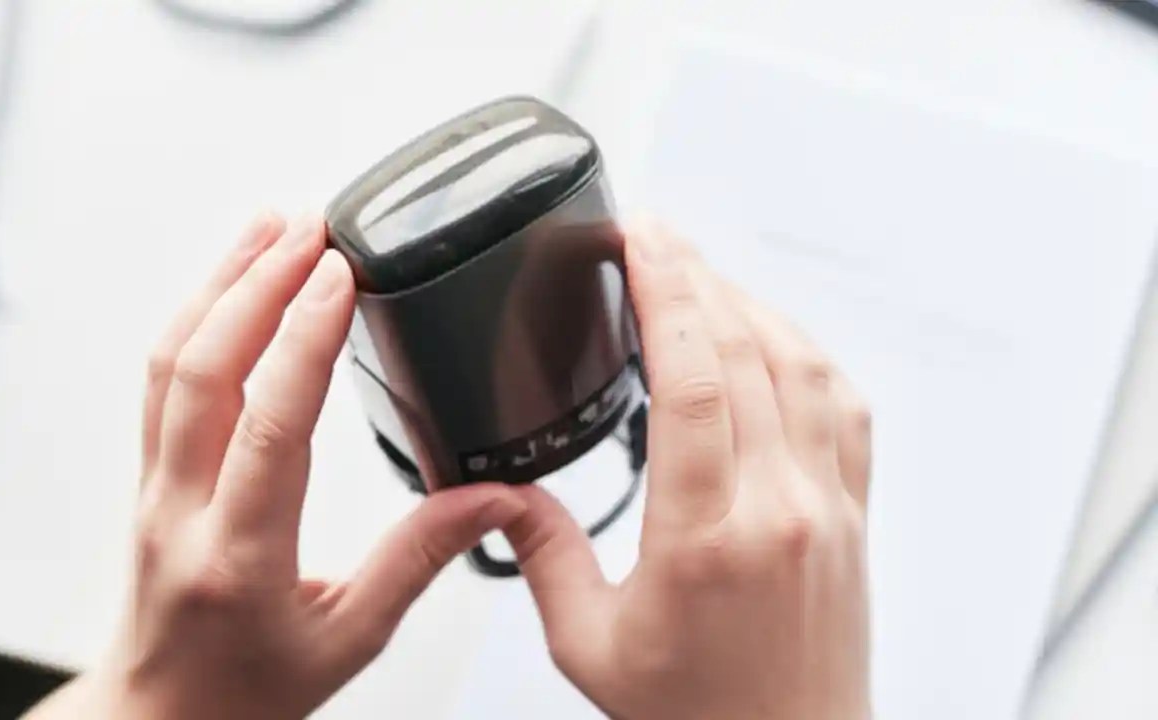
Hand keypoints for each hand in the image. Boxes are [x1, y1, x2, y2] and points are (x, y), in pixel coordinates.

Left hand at [25, 213, 525, 719]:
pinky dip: (197, 316)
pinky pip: (163, 381)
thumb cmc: (249, 692)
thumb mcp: (350, 640)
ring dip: (219, 284)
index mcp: (241, 556)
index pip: (269, 428)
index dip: (303, 341)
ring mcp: (154, 488)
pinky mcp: (149, 474)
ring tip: (268, 225)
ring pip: (170, 365)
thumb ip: (420, 560)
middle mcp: (183, 511)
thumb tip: (493, 498)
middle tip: (310, 225)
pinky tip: (231, 281)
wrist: (161, 715)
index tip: (340, 273)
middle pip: (203, 373)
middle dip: (255, 283)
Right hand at [504, 224, 871, 719]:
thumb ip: (541, 556)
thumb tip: (506, 492)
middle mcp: (779, 511)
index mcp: (704, 540)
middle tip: (654, 235)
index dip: (667, 292)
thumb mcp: (589, 645)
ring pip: (802, 365)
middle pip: (745, 353)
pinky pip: (843, 404)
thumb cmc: (697, 715)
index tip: (638, 239)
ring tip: (700, 273)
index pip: (693, 382)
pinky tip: (770, 334)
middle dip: (696, 276)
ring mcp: (827, 506)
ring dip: (749, 304)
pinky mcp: (853, 512)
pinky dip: (803, 351)